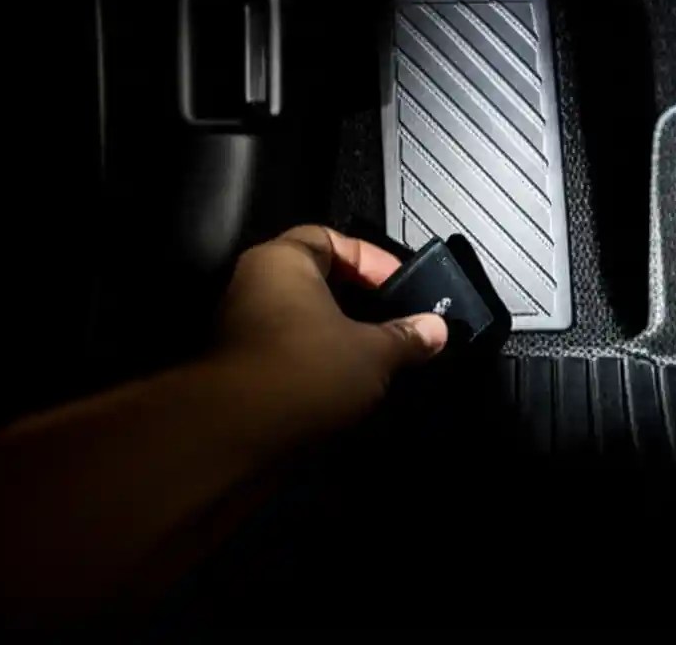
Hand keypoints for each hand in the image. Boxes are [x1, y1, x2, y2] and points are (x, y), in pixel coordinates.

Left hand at [212, 225, 447, 434]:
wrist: (239, 437)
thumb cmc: (305, 369)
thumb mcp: (374, 352)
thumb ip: (407, 336)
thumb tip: (436, 329)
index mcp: (281, 262)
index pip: (330, 238)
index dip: (372, 259)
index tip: (402, 286)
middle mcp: (255, 288)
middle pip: (318, 284)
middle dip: (361, 305)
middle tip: (398, 324)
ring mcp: (244, 334)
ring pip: (306, 326)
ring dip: (343, 342)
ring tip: (383, 362)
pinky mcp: (245, 376)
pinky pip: (293, 361)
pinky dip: (322, 371)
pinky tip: (354, 391)